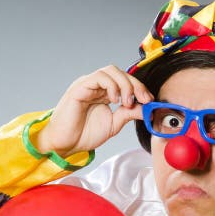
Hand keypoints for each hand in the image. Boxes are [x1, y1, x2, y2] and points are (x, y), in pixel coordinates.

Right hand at [35, 65, 152, 156]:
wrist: (65, 144)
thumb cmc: (84, 134)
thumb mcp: (113, 124)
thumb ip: (128, 114)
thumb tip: (147, 108)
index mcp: (104, 93)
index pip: (125, 81)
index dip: (139, 88)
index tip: (149, 101)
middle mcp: (96, 86)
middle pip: (120, 73)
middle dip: (136, 85)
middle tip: (143, 100)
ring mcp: (87, 85)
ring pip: (111, 71)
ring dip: (124, 85)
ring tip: (126, 103)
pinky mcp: (80, 88)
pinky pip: (98, 77)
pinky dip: (111, 85)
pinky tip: (115, 100)